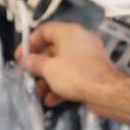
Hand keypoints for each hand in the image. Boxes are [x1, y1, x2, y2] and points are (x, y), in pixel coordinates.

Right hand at [15, 21, 129, 120]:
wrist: (106, 92)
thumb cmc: (83, 76)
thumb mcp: (49, 69)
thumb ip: (35, 63)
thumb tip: (28, 62)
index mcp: (69, 33)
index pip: (44, 31)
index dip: (30, 43)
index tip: (22, 55)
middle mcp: (79, 42)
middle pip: (52, 50)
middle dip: (38, 66)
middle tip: (29, 76)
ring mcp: (87, 57)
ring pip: (61, 65)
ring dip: (48, 79)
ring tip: (40, 91)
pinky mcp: (91, 71)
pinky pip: (71, 75)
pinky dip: (60, 85)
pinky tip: (53, 98)